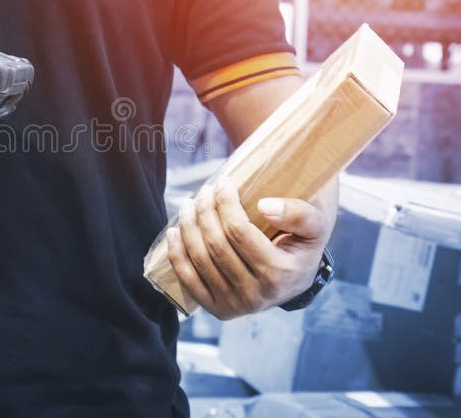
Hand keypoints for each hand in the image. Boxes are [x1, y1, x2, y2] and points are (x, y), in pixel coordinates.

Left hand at [165, 176, 335, 319]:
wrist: (296, 279)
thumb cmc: (302, 244)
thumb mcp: (316, 225)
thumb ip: (299, 213)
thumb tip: (264, 206)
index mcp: (279, 274)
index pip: (239, 231)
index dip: (225, 202)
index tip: (222, 181)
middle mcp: (255, 295)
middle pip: (215, 244)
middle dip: (204, 211)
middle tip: (203, 191)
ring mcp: (235, 305)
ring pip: (199, 259)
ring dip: (188, 227)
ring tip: (188, 204)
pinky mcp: (218, 309)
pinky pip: (188, 280)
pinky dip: (177, 254)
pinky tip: (174, 232)